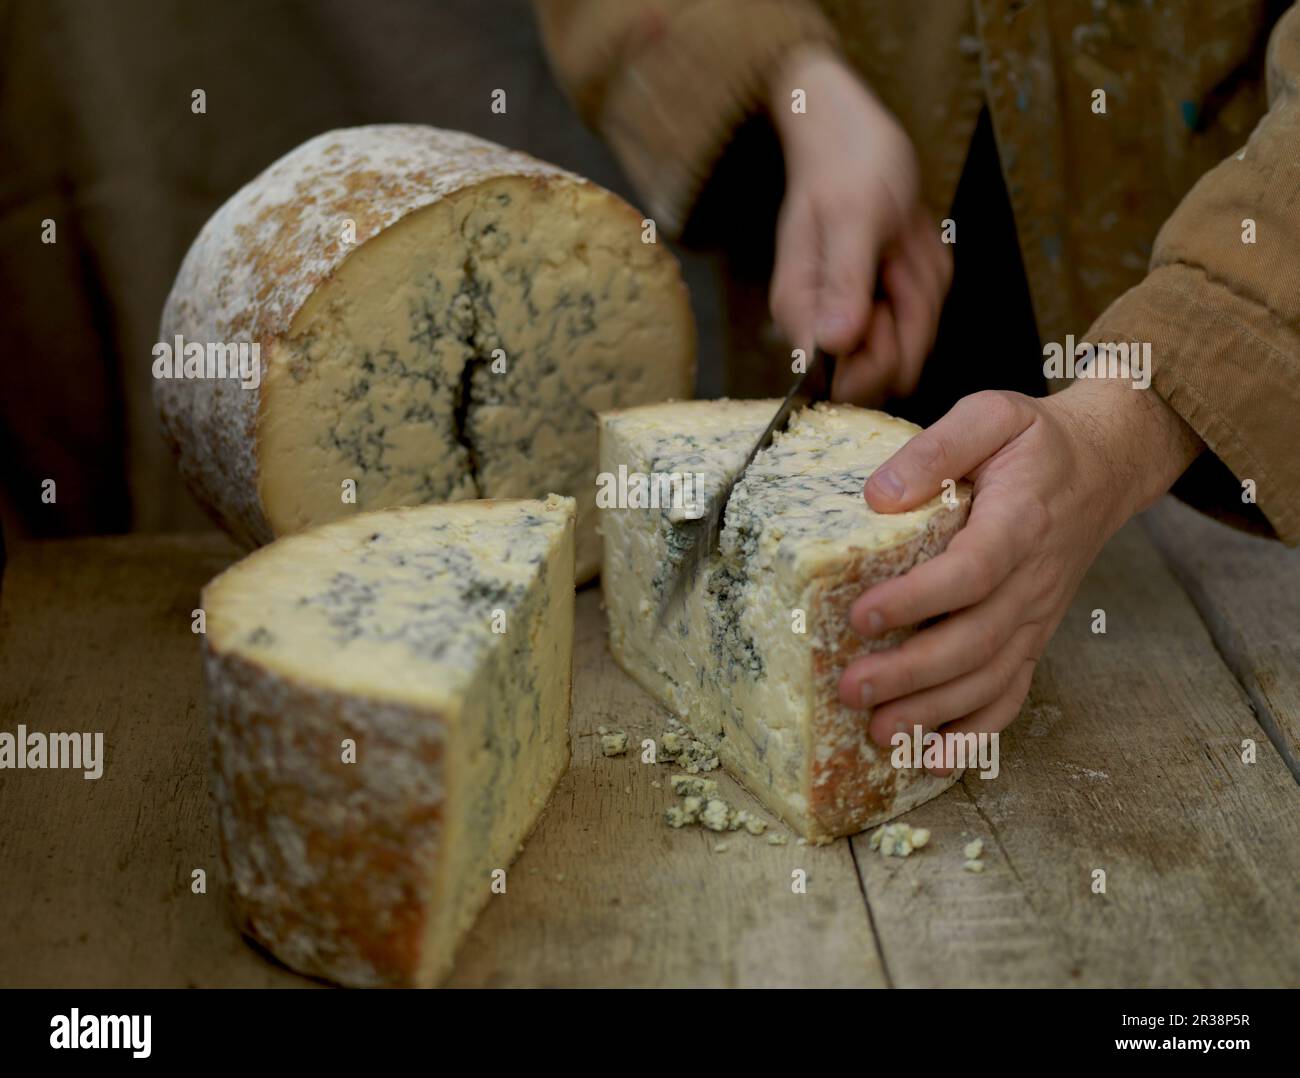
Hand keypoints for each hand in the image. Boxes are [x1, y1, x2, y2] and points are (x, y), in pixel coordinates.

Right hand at [767, 47, 950, 404]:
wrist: (848, 134)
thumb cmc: (845, 165)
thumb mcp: (853, 215)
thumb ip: (844, 281)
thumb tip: (832, 342)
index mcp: (803, 312)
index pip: (847, 381)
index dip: (880, 353)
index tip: (884, 302)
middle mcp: (825, 325)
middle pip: (891, 369)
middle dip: (911, 314)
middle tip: (897, 260)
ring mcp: (855, 316)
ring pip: (914, 341)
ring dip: (921, 289)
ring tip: (900, 244)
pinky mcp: (881, 303)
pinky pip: (923, 314)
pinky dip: (927, 278)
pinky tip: (907, 245)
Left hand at [836, 379, 1203, 769]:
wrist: (1103, 465)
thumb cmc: (1036, 441)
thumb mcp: (990, 415)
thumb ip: (937, 447)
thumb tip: (878, 496)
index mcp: (1021, 521)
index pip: (972, 571)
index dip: (919, 600)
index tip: (863, 614)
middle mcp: (1033, 579)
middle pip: (976, 640)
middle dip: (913, 673)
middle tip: (853, 687)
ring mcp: (1036, 615)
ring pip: (990, 677)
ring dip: (935, 712)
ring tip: (878, 731)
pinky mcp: (1032, 636)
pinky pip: (1011, 694)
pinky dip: (976, 732)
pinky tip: (932, 759)